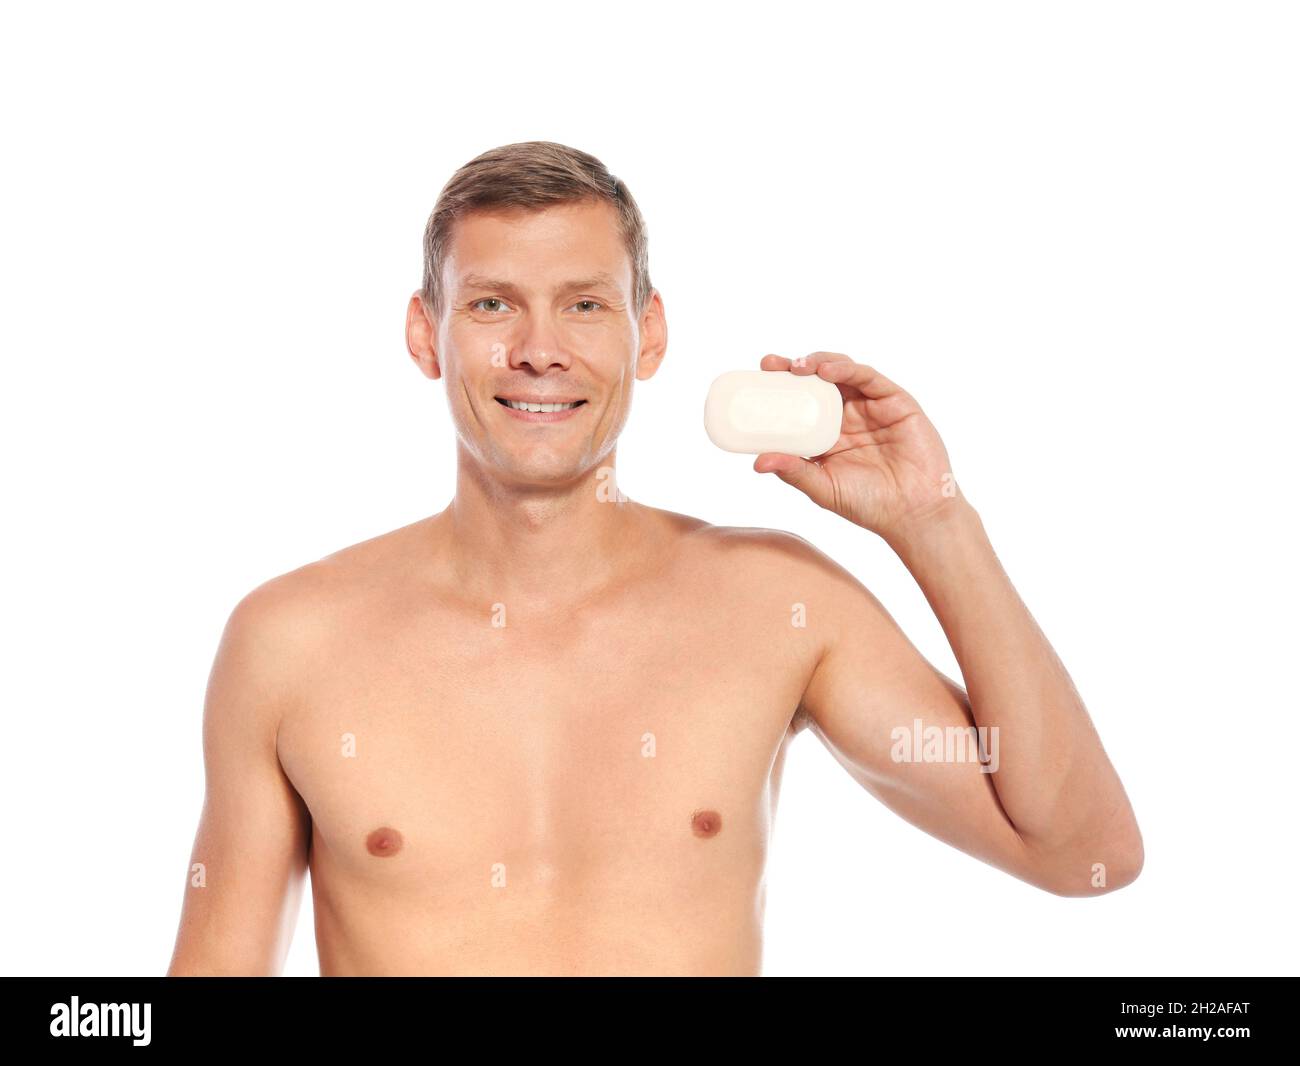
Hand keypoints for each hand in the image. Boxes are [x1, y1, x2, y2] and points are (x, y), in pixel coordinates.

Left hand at [753, 353, 965, 539]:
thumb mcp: (823, 487)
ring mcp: (871, 406)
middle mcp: (848, 416)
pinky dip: (847, 369)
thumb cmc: (868, 504)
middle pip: (817, 382)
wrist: (913, 512)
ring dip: (818, 363)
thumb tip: (757, 462)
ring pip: (842, 372)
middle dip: (792, 368)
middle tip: (770, 364)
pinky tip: (828, 370)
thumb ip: (794, 471)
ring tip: (798, 366)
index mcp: (828, 434)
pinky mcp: (896, 401)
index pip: (799, 404)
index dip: (779, 390)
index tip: (756, 380)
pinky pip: (868, 377)